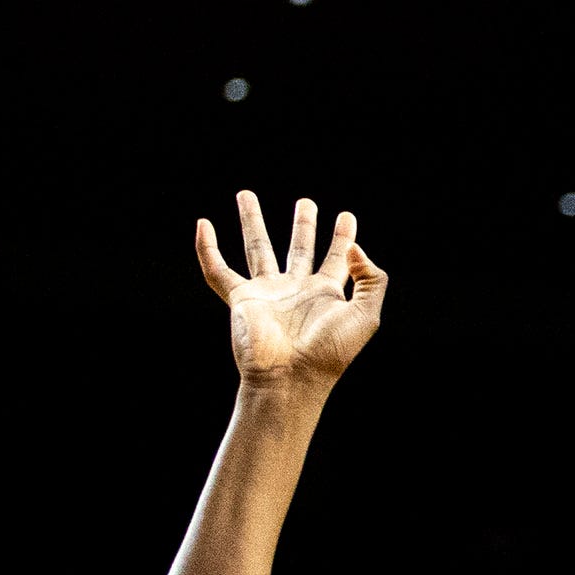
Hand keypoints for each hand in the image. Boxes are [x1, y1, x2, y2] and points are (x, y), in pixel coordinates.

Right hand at [194, 191, 389, 387]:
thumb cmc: (330, 353)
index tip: (346, 216)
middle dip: (303, 225)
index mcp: (326, 295)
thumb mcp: (366, 315)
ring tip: (245, 194)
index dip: (343, 238)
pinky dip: (206, 249)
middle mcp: (296, 291)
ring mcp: (267, 294)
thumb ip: (371, 279)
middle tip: (305, 202)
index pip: (337, 259)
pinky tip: (202, 224)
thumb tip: (355, 249)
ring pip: (257, 250)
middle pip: (298, 249)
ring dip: (251, 222)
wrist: (291, 379)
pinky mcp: (241, 300)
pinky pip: (217, 271)